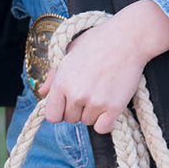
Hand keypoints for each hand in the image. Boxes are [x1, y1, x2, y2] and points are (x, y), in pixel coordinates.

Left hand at [39, 0, 168, 133]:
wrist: (126, 39)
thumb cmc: (97, 41)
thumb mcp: (69, 52)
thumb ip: (53, 76)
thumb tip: (42, 93)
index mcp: (62, 81)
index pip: (52, 115)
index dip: (59, 110)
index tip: (67, 103)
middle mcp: (76, 95)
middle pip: (70, 119)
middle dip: (77, 109)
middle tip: (89, 91)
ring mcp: (95, 102)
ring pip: (88, 122)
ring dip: (93, 113)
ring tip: (101, 92)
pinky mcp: (113, 108)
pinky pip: (102, 128)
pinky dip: (105, 121)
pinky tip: (108, 106)